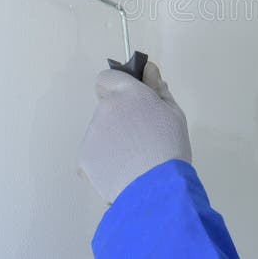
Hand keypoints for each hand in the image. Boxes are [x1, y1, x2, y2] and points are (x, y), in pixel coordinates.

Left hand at [78, 62, 191, 203]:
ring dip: (113, 141)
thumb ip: (158, 89)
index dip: (116, 87)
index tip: (129, 101)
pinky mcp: (82, 158)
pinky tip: (121, 173)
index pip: (107, 77)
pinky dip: (104, 163)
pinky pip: (92, 156)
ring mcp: (91, 133)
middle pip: (107, 108)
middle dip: (119, 119)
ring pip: (100, 133)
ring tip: (134, 161)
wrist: (156, 188)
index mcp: (128, 93)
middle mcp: (105, 108)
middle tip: (140, 138)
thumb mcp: (174, 114)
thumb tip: (148, 70)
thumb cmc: (170, 148)